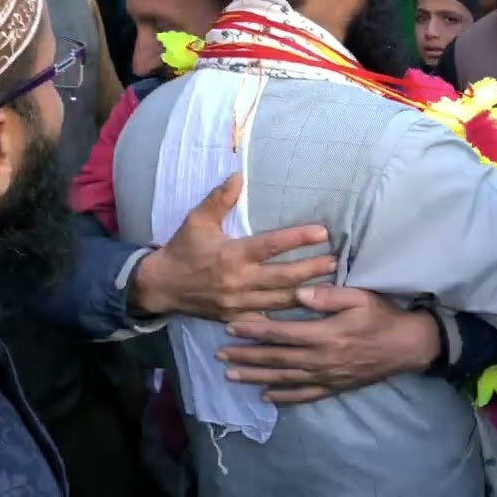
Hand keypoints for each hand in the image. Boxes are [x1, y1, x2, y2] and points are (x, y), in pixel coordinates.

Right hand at [131, 174, 335, 320]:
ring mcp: (239, 303)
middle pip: (284, 277)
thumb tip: (238, 175)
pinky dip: (288, 319)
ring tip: (332, 284)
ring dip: (308, 293)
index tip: (322, 232)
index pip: (271, 246)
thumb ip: (220, 199)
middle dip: (312, 269)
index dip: (298, 239)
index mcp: (232, 255)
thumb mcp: (197, 220)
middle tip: (336, 260)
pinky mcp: (237, 318)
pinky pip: (267, 321)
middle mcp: (239, 281)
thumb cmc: (183, 249)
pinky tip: (309, 312)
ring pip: (280, 301)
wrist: (161, 286)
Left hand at [217, 286, 439, 402]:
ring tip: (231, 375)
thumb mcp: (360, 297)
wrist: (408, 346)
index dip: (255, 331)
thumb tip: (299, 294)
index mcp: (325, 334)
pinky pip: (304, 395)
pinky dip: (284, 397)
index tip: (231, 327)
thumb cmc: (383, 316)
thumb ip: (329, 296)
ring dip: (256, 376)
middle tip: (219, 353)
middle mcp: (321, 359)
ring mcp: (327, 376)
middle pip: (276, 358)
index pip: (281, 333)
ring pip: (284, 378)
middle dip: (246, 355)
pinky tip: (266, 396)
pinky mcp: (334, 386)